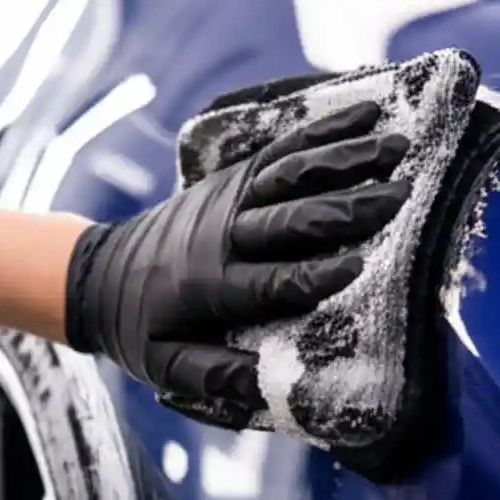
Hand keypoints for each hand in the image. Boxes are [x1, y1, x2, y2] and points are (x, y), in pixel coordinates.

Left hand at [64, 101, 409, 426]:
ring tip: (399, 147)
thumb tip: (262, 385)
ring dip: (347, 158)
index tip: (360, 266)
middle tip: (401, 198)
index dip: (313, 275)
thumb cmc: (141, 329)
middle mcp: (222, 234)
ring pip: (293, 173)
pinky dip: (325, 130)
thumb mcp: (164, 365)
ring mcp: (228, 197)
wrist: (98, 273)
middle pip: (291, 219)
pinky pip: (284, 149)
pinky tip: (366, 114)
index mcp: (210, 286)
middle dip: (348, 208)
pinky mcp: (234, 177)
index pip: (271, 281)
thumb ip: (211, 377)